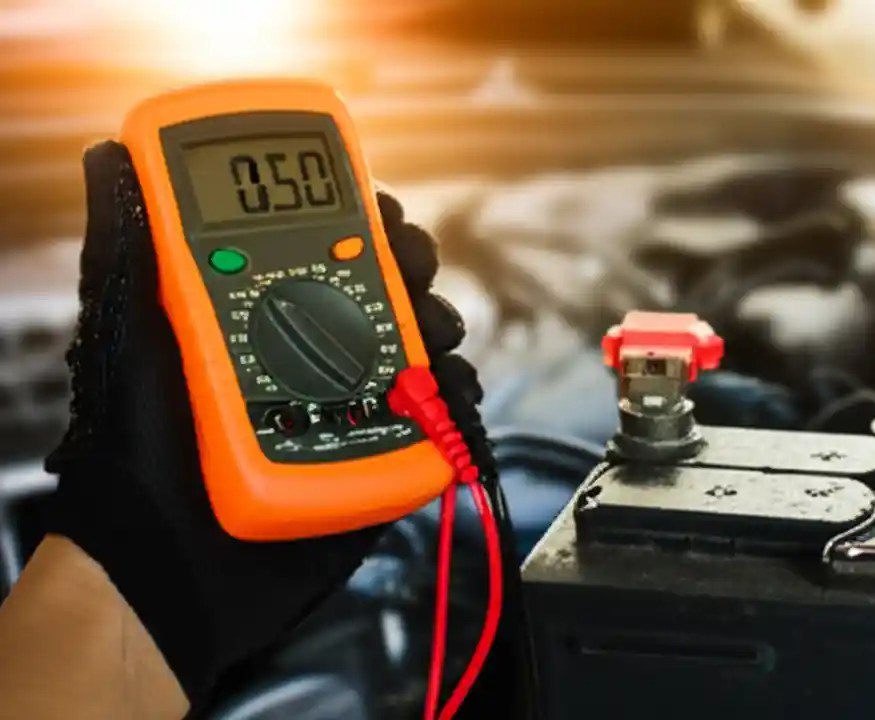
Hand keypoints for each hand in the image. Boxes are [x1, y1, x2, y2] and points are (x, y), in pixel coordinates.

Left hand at [42, 141, 489, 706]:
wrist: (166, 569)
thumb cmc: (136, 454)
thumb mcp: (129, 335)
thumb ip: (129, 248)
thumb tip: (112, 158)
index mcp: (261, 312)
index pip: (324, 244)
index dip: (359, 216)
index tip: (376, 207)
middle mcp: (312, 350)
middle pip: (388, 287)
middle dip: (413, 265)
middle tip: (410, 269)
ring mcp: (351, 402)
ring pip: (421, 345)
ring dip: (441, 324)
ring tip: (432, 334)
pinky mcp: (381, 455)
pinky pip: (436, 419)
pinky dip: (455, 399)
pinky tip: (447, 390)